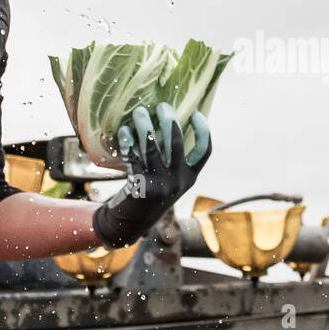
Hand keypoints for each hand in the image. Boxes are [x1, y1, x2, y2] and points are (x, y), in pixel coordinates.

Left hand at [92, 104, 211, 248]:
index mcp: (189, 177)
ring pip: (152, 146)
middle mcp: (178, 181)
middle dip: (169, 119)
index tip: (196, 113)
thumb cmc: (148, 194)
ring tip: (138, 111)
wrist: (128, 224)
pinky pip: (133, 156)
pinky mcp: (140, 185)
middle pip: (177, 142)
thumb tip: (169, 125)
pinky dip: (128, 140)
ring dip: (144, 125)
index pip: (204, 150)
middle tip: (161, 105)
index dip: (203, 130)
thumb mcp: (168, 181)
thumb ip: (172, 161)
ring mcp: (159, 184)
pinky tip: (124, 130)